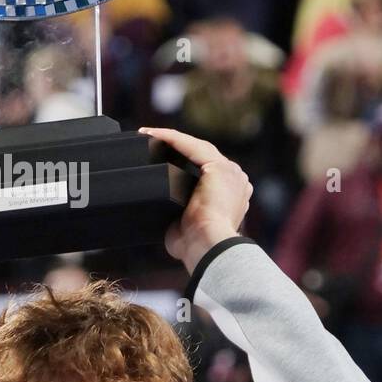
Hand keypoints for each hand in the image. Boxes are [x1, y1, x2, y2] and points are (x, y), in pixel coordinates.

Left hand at [138, 127, 252, 273]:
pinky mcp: (220, 166)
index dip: (181, 162)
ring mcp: (231, 172)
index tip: (157, 159)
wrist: (206, 246)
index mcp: (231, 195)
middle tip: (148, 143)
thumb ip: (180, 216)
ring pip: (196, 147)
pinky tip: (151, 134)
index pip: (204, 170)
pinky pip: (191, 145)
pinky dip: (170, 138)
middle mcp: (235, 180)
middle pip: (200, 156)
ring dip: (169, 139)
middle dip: (174, 148)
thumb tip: (163, 217)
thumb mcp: (187, 227)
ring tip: (146, 135)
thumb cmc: (195, 245)